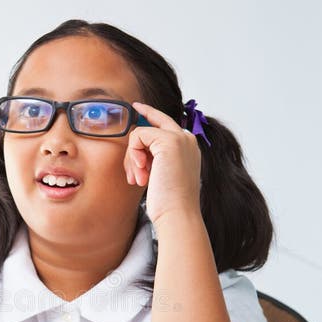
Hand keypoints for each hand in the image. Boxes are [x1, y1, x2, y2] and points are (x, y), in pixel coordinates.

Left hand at [124, 101, 201, 224]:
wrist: (178, 215)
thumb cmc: (169, 203)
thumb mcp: (162, 176)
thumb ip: (155, 159)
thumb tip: (138, 151)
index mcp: (188, 148)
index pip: (165, 123)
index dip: (150, 113)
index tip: (136, 107)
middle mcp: (187, 139)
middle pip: (153, 123)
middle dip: (135, 147)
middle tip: (133, 174)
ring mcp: (179, 138)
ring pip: (141, 134)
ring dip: (133, 159)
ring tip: (140, 180)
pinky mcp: (169, 141)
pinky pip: (138, 136)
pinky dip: (133, 156)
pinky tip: (142, 175)